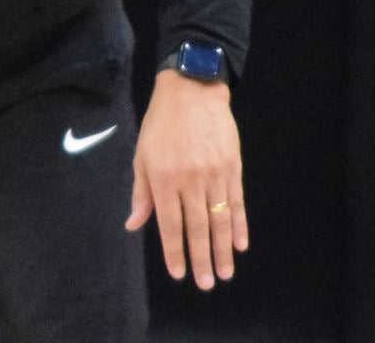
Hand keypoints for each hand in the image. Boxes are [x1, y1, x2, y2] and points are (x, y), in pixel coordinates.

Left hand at [125, 70, 247, 289]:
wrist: (192, 90)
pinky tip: (240, 244)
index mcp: (163, 178)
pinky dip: (240, 225)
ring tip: (225, 273)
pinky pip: (238, 202)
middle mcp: (190, 180)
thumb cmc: (161, 123)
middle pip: (197, 228)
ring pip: (220, 220)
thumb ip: (141, 192)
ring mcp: (214, 175)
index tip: (179, 274)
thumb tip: (134, 225)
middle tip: (207, 284)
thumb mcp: (142, 154)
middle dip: (201, 258)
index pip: (170, 224)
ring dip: (223, 250)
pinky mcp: (233, 167)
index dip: (175, 251)